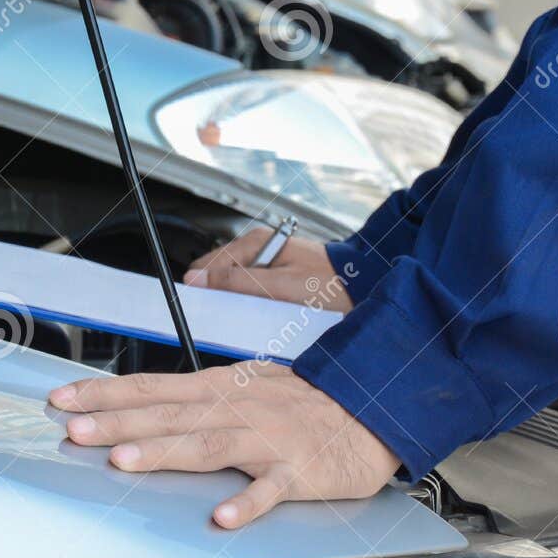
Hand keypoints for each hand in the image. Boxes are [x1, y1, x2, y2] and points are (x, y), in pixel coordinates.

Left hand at [50, 362, 398, 527]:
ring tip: (123, 462)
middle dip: (116, 423)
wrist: (369, 409)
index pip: (151, 387)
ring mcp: (265, 440)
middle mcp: (235, 409)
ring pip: (206, 445)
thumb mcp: (243, 385)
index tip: (63, 400)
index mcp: (219, 388)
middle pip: (167, 414)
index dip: (104, 394)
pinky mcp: (296, 471)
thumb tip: (141, 406)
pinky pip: (268, 489)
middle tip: (74, 430)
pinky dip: (246, 502)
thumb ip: (194, 398)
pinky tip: (222, 516)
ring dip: (162, 452)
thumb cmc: (302, 402)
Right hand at [185, 229, 351, 309]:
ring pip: (234, 283)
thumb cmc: (328, 284)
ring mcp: (267, 258)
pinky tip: (267, 310)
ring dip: (238, 301)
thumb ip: (237, 282)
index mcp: (255, 241)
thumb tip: (196, 279)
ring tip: (257, 314)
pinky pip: (251, 287)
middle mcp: (258, 245)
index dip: (202, 289)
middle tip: (235, 316)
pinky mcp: (275, 271)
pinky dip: (252, 301)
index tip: (203, 311)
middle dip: (220, 295)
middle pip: (219, 274)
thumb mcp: (279, 286)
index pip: (206, 265)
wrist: (362, 285)